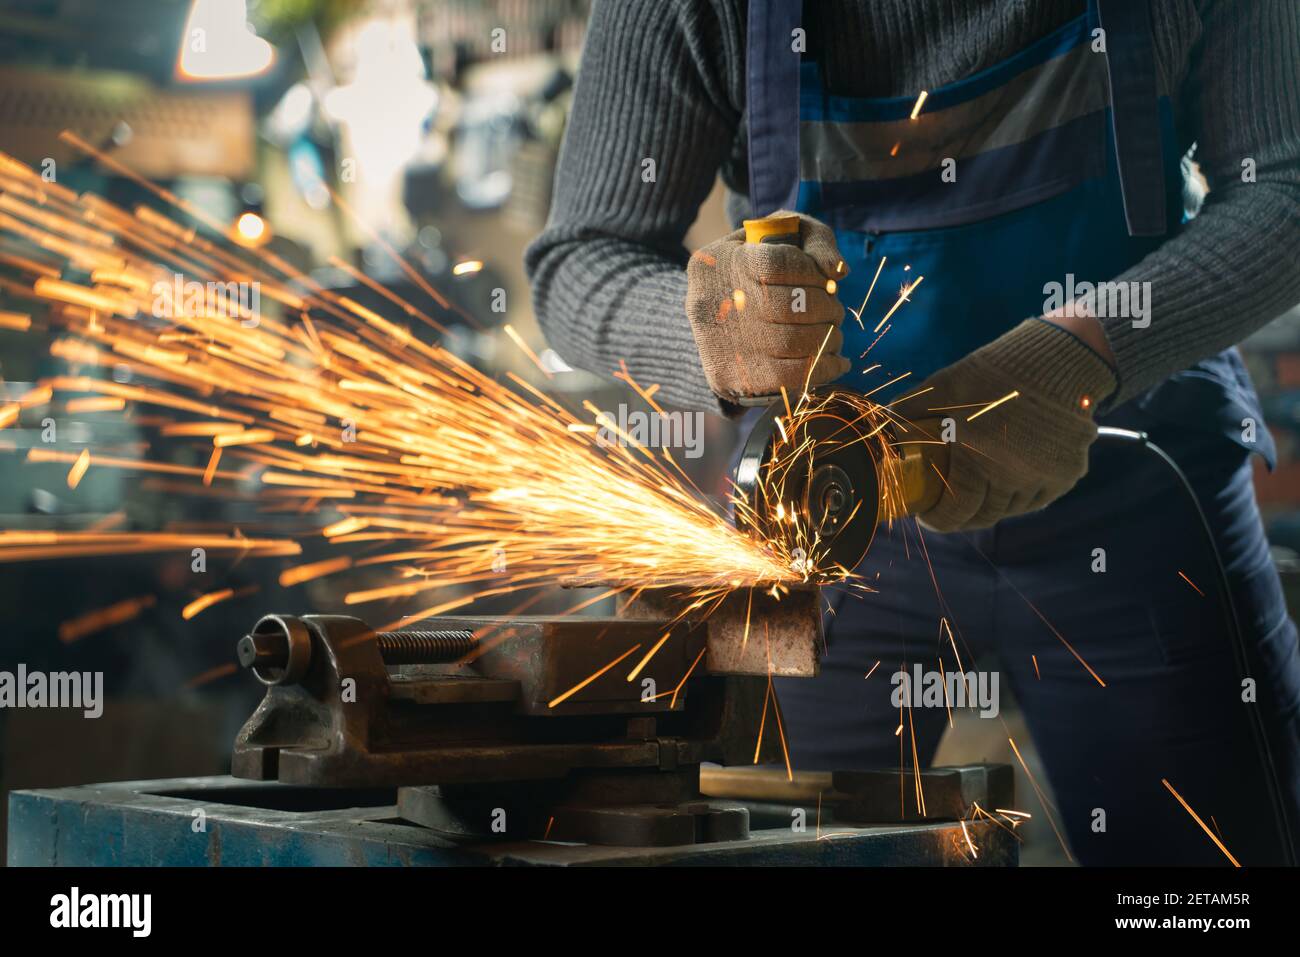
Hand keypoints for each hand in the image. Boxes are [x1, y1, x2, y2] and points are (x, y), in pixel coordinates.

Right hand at [686, 211, 849, 401]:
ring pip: (794, 342)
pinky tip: (836, 361)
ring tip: (832, 334)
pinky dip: (825, 369)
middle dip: (828, 309)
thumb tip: (838, 271)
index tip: (824, 278)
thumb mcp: (775, 238)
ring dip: (829, 338)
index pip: (780, 263)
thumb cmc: (754, 272)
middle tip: (834, 311)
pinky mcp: (730, 378)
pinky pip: (790, 377)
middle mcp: (714, 303)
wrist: (713, 321)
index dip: (814, 272)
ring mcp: (719, 343)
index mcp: (719, 262)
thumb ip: (814, 239)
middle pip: (792, 306)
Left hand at [916, 319, 1117, 531]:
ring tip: (978, 492)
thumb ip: (910, 409)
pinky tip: (1010, 483)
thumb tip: (880, 425)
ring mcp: (1046, 478)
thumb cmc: (995, 372)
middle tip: (949, 506)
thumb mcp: (945, 386)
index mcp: (979, 463)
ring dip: (993, 506)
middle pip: (985, 516)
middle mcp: (1015, 479)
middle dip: (963, 516)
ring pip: (1013, 509)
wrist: (1059, 358)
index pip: (956, 513)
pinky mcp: (1069, 471)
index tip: (927, 516)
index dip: (938, 520)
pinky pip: (1041, 497)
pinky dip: (1023, 496)